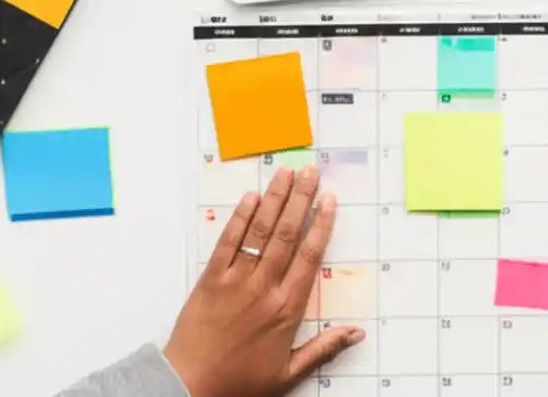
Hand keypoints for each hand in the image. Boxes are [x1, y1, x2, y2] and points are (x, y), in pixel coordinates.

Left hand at [164, 167, 363, 396]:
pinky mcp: (210, 279)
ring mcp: (235, 281)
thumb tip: (357, 333)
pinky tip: (250, 198)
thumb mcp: (288, 373)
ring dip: (274, 200)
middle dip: (301, 199)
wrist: (190, 386)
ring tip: (285, 173)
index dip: (321, 225)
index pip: (309, 256)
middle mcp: (264, 288)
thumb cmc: (239, 382)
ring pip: (260, 232)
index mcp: (286, 309)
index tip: (329, 201)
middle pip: (287, 235)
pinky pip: (227, 243)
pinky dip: (239, 219)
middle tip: (311, 172)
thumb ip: (324, 349)